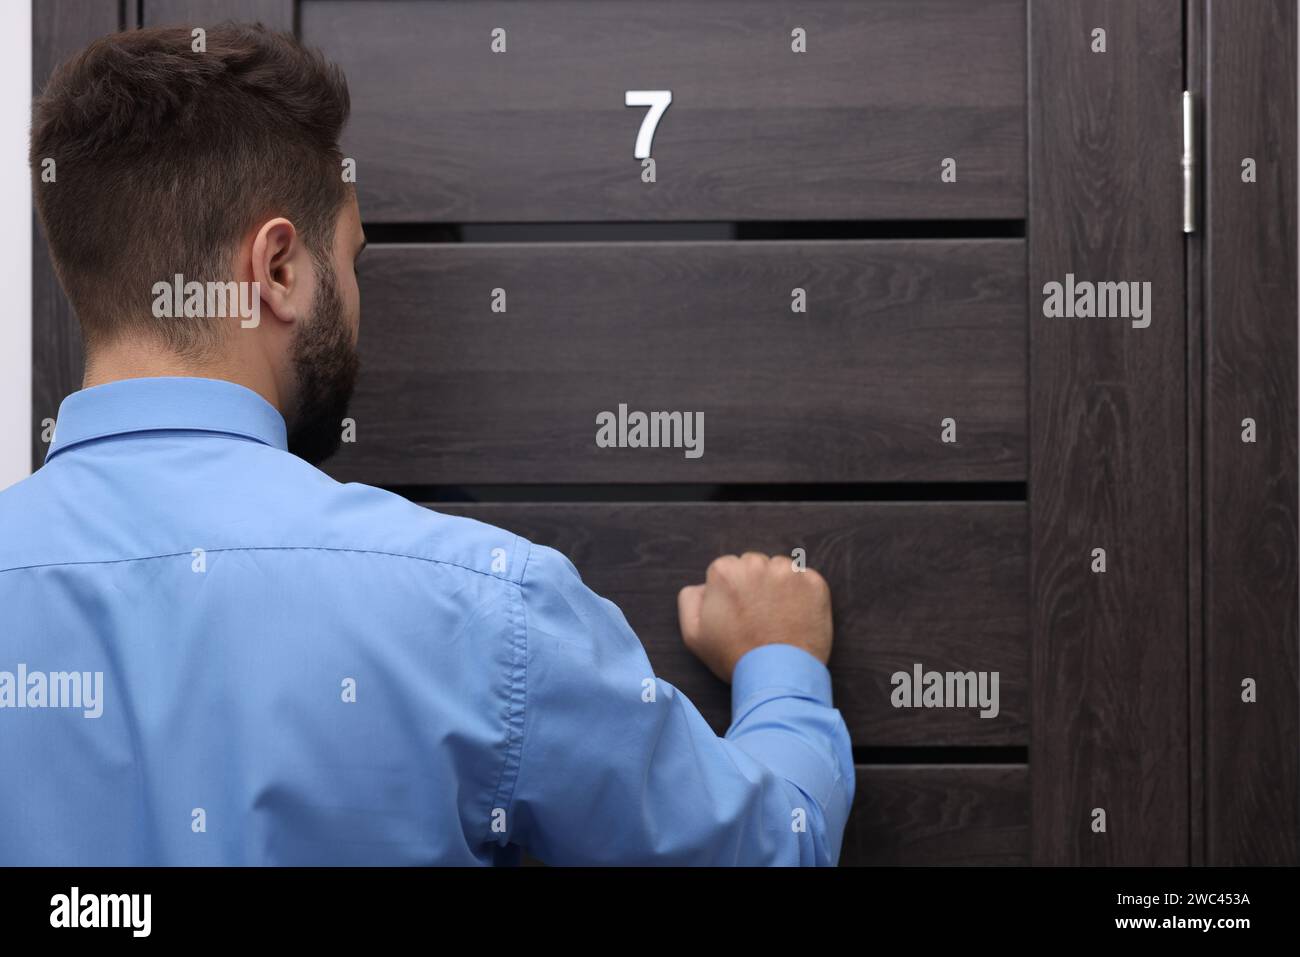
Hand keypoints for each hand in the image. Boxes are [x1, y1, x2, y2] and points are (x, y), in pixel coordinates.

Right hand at [676, 551, 832, 683]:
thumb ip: (690, 600)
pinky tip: (796, 617)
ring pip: (780, 570)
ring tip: (778, 618)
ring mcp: (788, 572)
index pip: (727, 569)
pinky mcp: (814, 583)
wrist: (777, 677)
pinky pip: (806, 580)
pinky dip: (803, 595)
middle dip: (755, 585)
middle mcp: (757, 564)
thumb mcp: (693, 635)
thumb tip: (702, 585)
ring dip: (779, 587)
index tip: (738, 613)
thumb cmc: (735, 656)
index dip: (731, 592)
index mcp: (725, 571)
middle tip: (758, 616)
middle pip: (754, 565)